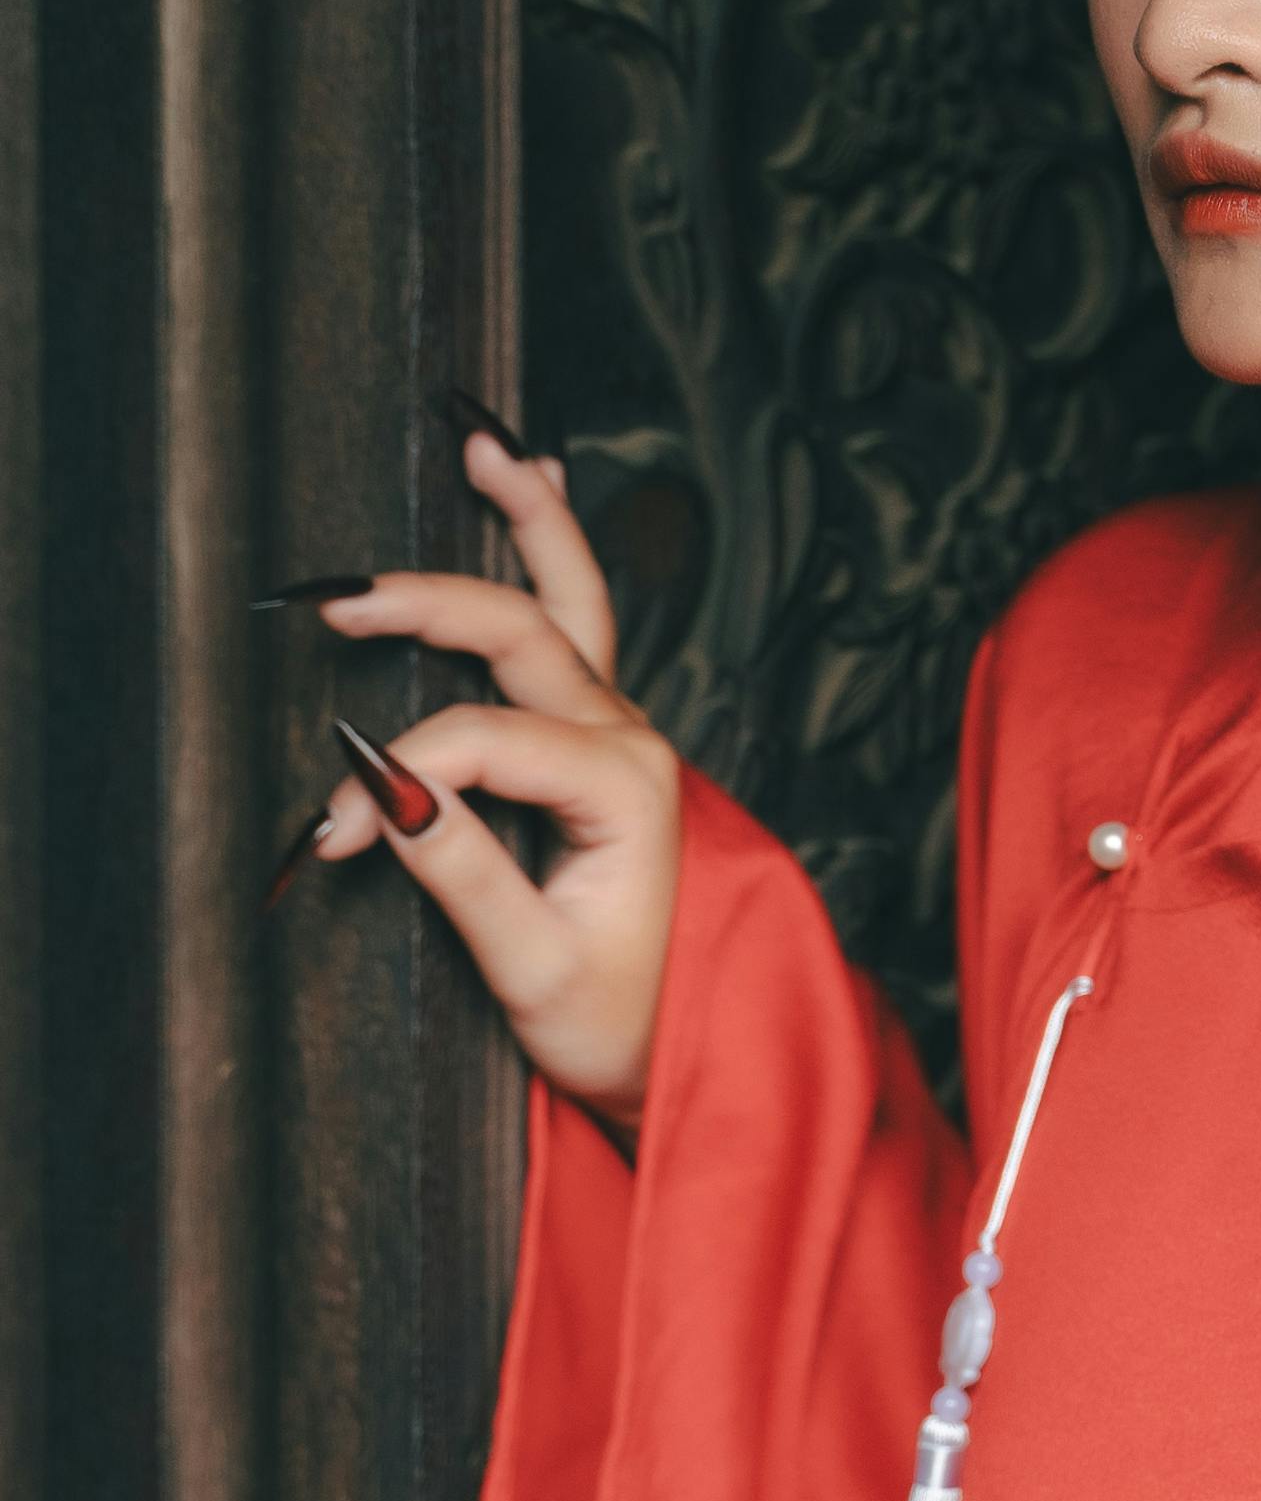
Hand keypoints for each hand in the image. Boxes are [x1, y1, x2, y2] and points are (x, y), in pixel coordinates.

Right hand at [304, 433, 682, 1130]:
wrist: (694, 1057)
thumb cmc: (623, 1026)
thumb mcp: (534, 966)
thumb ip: (461, 871)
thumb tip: (377, 786)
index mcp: (624, 791)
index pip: (477, 744)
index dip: (391, 782)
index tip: (327, 842)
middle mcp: (632, 744)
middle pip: (525, 632)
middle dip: (430, 600)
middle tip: (339, 600)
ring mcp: (625, 736)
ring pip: (573, 602)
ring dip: (528, 519)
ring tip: (486, 444)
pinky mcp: (606, 745)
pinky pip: (583, 627)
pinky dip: (553, 555)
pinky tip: (541, 488)